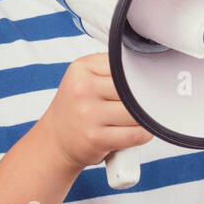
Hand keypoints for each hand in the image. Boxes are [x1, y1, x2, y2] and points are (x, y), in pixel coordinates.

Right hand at [38, 52, 153, 172]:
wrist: (55, 139)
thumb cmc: (77, 106)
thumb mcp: (85, 77)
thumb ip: (111, 67)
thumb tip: (147, 64)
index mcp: (82, 68)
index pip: (125, 65)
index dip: (140, 74)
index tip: (146, 81)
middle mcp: (83, 89)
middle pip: (133, 88)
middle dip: (146, 96)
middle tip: (148, 99)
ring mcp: (88, 114)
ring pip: (138, 111)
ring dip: (147, 116)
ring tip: (140, 116)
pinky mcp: (96, 138)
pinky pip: (136, 133)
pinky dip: (144, 133)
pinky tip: (138, 130)